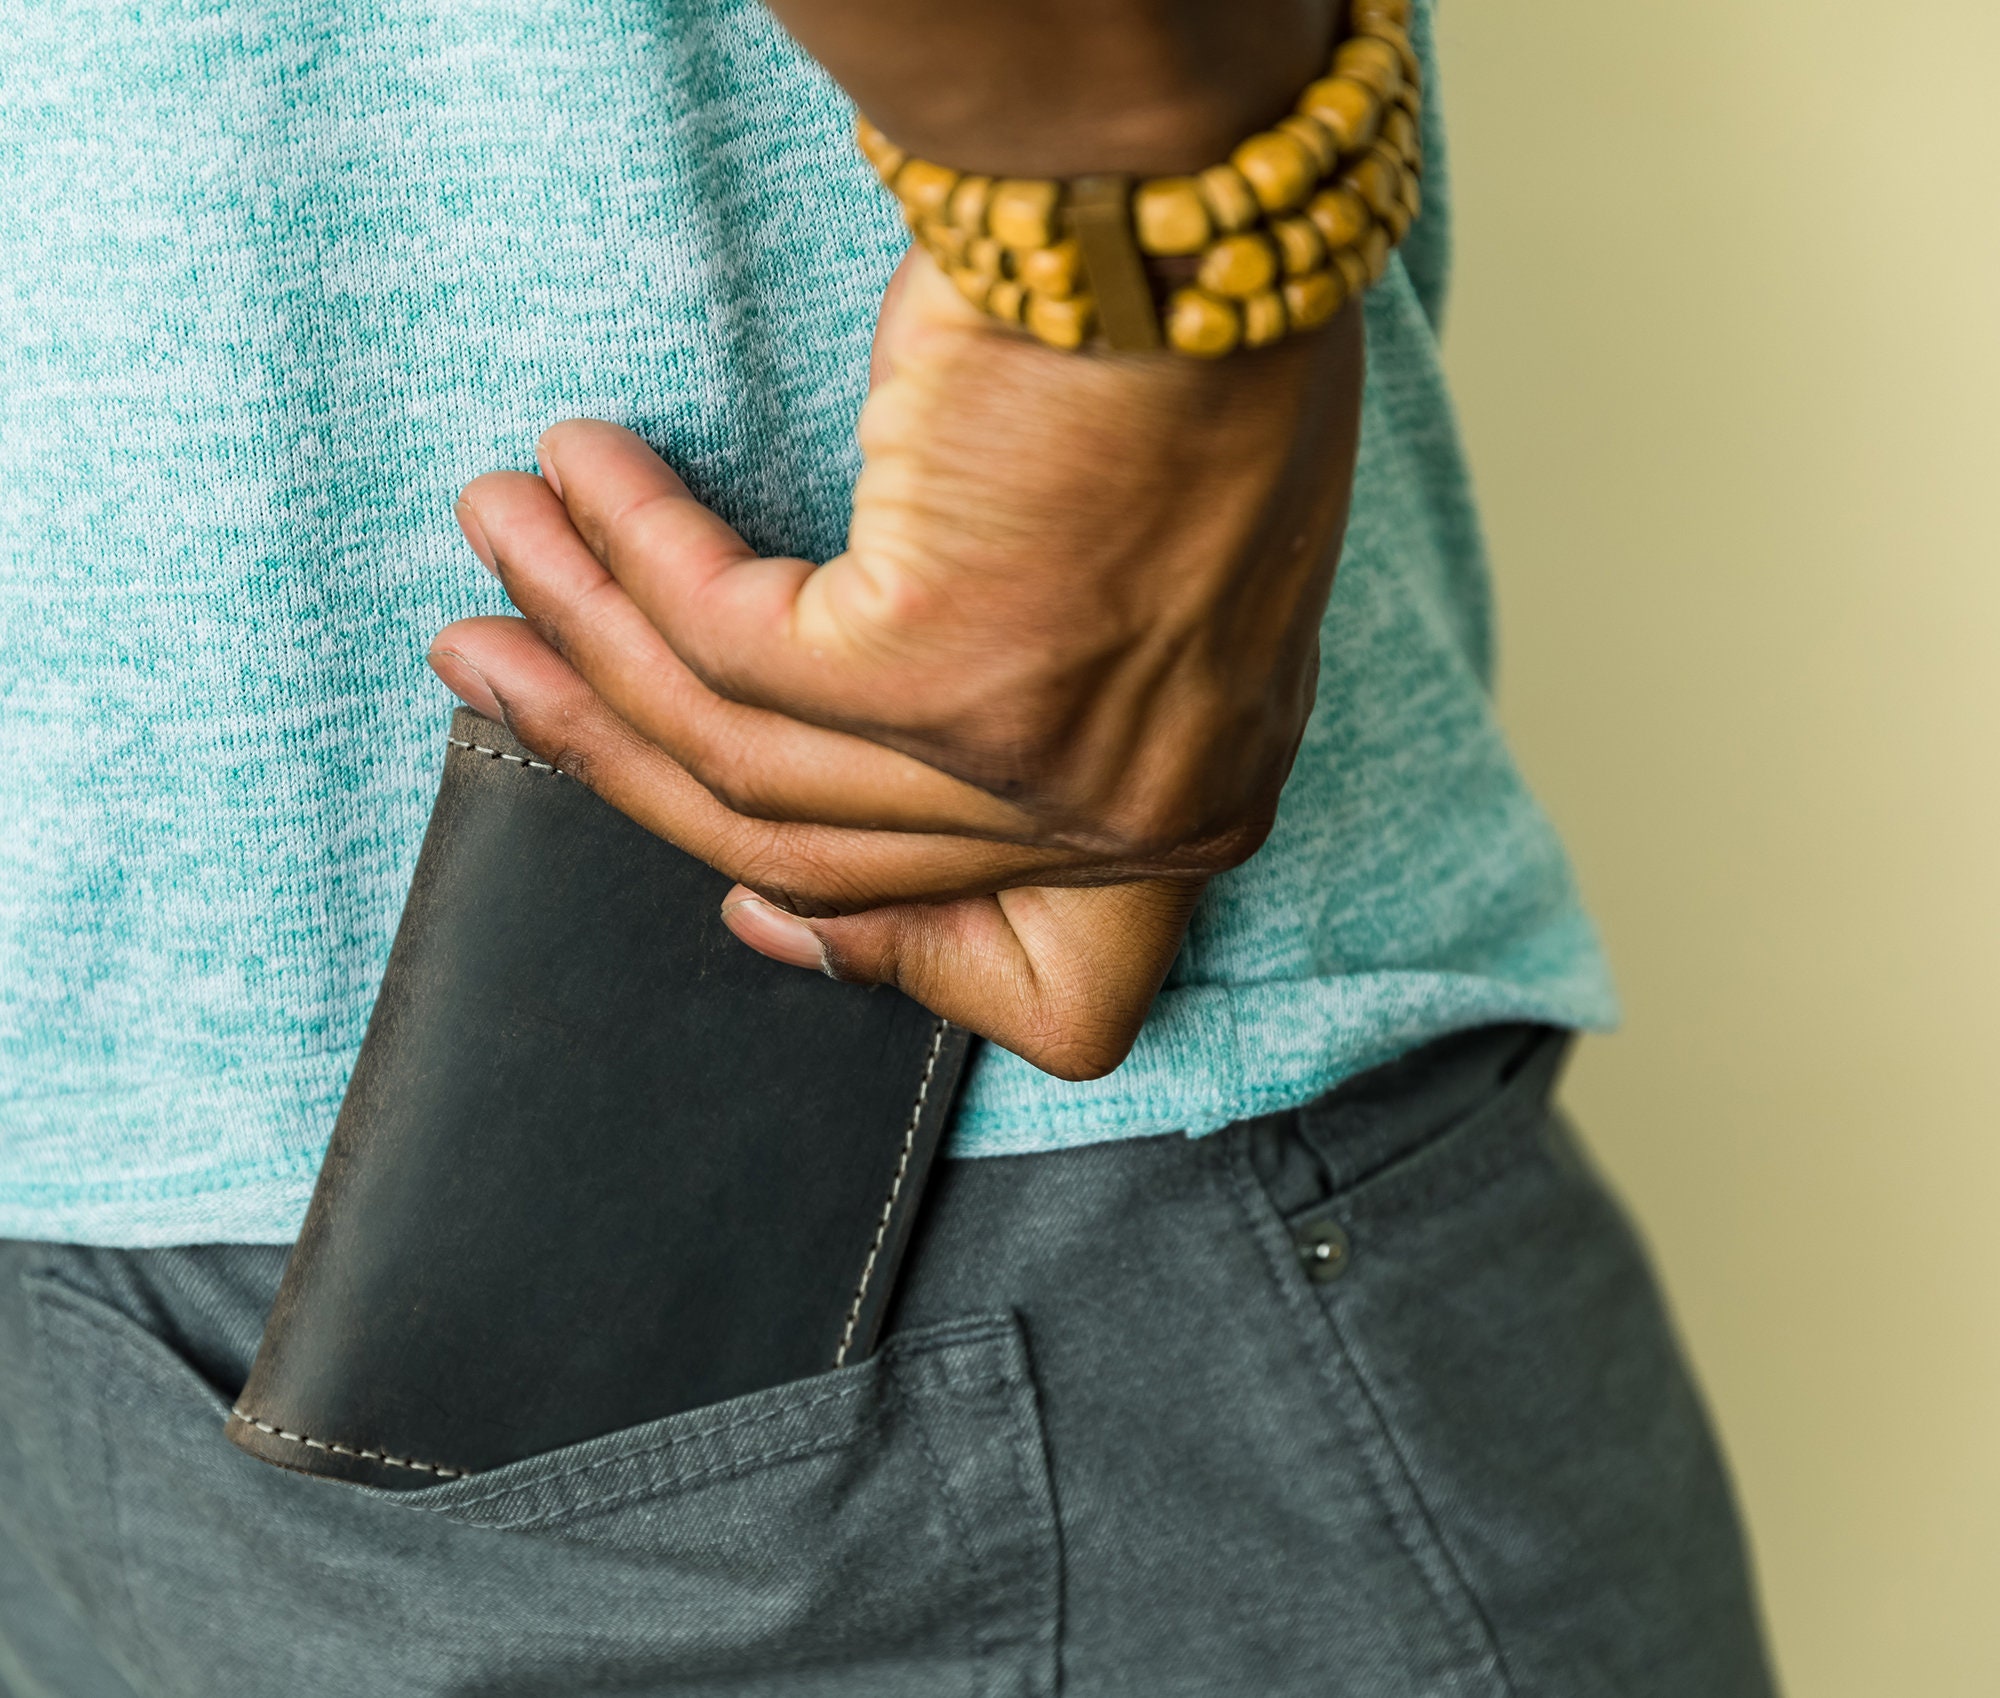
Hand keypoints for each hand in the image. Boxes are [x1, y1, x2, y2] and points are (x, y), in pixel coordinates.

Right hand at [432, 252, 1362, 1075]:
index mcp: (1192, 817)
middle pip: (822, 850)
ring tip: (503, 540)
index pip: (1020, 972)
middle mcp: (1129, 818)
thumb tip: (831, 784)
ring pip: (746, 756)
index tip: (743, 887)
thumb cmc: (1188, 362)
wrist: (1213, 217)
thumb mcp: (1137, 591)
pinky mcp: (949, 675)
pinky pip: (727, 645)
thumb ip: (1020, 716)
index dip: (851, 935)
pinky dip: (629, 556)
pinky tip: (579, 479)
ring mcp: (1040, 761)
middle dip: (632, 755)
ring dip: (592, 641)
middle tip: (512, 664)